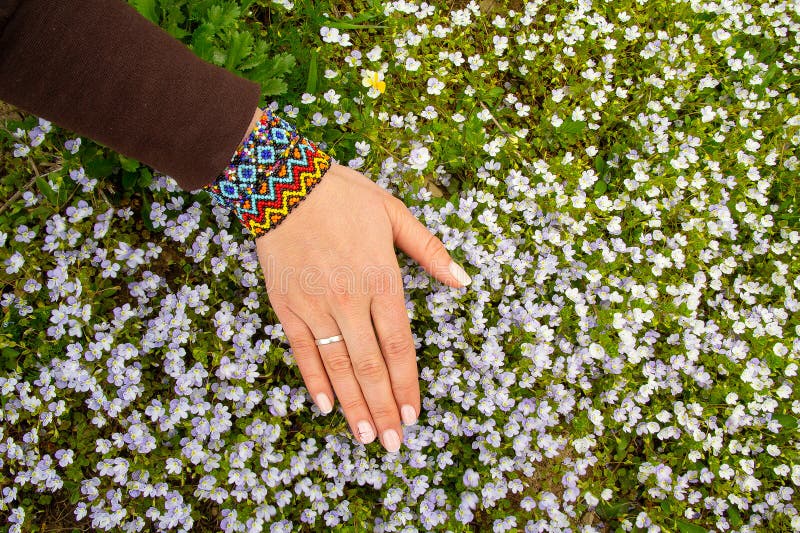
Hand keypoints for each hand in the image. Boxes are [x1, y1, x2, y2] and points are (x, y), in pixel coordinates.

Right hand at [255, 163, 470, 452]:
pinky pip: (303, 351)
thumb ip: (431, 251)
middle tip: (394, 445)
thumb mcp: (395, 213)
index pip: (401, 346)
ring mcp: (316, 307)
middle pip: (371, 367)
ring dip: (354, 406)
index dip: (409, 385)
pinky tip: (326, 407)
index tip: (415, 416)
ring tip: (365, 438)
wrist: (282, 180)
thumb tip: (464, 281)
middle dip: (384, 409)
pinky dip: (314, 381)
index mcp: (382, 280)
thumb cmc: (344, 195)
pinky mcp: (286, 306)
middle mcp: (350, 301)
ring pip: (338, 367)